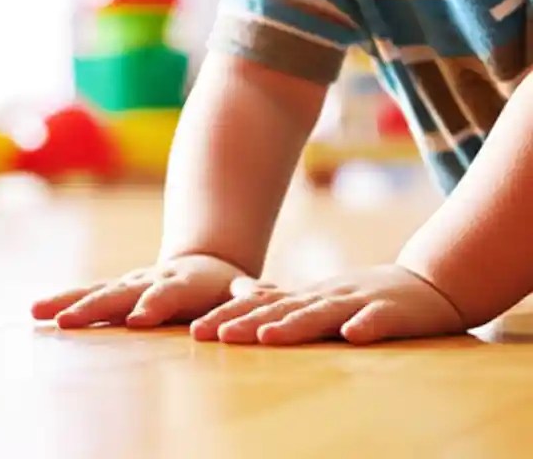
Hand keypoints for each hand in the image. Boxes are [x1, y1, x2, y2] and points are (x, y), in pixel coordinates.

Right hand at [31, 254, 246, 328]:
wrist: (200, 265)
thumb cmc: (224, 287)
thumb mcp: (242, 289)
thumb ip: (249, 294)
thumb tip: (257, 294)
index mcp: (182, 282)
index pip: (167, 294)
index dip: (153, 304)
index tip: (138, 318)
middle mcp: (148, 280)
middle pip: (120, 293)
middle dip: (95, 307)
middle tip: (69, 321)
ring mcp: (128, 284)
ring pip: (96, 292)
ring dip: (69, 304)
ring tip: (40, 313)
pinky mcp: (112, 290)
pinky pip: (85, 296)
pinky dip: (61, 302)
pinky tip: (35, 311)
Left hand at [190, 264, 466, 345]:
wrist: (428, 284)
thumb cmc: (366, 298)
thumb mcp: (319, 301)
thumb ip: (282, 305)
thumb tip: (236, 305)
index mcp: (307, 298)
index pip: (261, 308)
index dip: (229, 318)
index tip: (195, 332)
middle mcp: (325, 297)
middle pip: (280, 310)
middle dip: (245, 323)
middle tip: (211, 335)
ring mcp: (358, 302)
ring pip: (322, 314)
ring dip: (294, 326)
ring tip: (265, 337)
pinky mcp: (392, 312)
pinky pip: (379, 320)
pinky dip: (366, 326)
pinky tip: (353, 335)